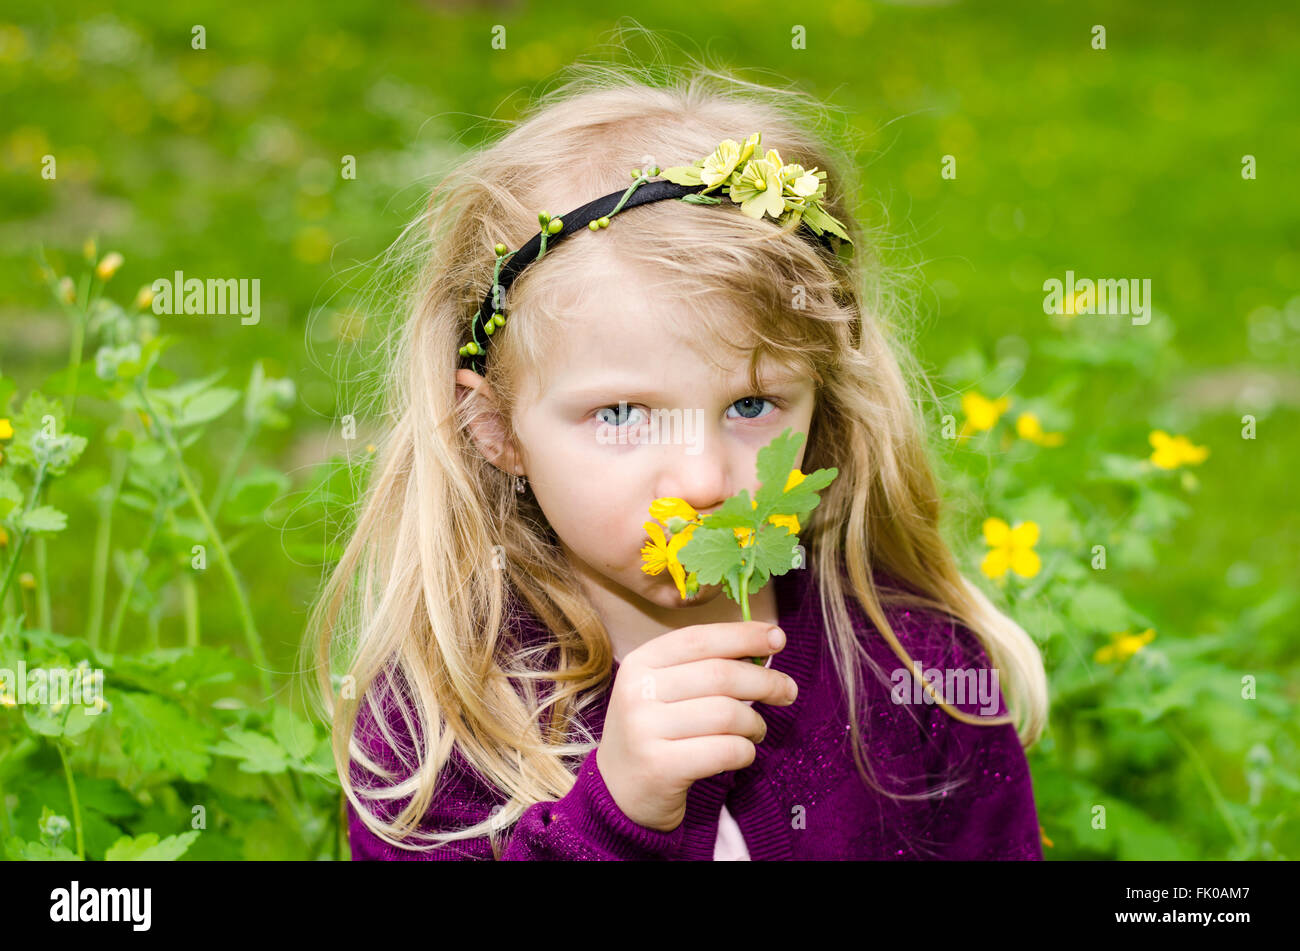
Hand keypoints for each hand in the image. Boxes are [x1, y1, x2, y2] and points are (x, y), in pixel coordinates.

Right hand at [596, 621, 798, 832]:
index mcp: (640, 662)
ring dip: (755, 723)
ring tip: (756, 730)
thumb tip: (765, 645)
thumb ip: (704, 665)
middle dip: (764, 681)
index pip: (699, 639)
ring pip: (727, 714)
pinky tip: (742, 753)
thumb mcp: (664, 690)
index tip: (778, 639)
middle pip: (720, 675)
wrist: (618, 792)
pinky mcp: (661, 767)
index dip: (743, 635)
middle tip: (788, 691)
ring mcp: (645, 729)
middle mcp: (638, 691)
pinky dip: (745, 751)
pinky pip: (725, 750)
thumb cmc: (654, 732)